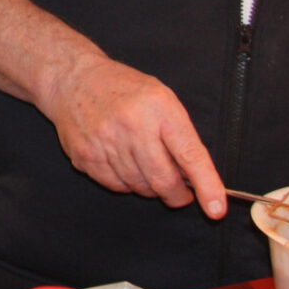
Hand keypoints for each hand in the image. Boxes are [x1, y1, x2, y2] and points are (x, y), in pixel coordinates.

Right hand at [38, 54, 227, 216]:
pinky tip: (122, 164)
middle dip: (176, 195)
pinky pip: (116, 186)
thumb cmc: (123, 89)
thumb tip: (194, 179)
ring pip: (140, 186)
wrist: (72, 79)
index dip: (206, 185)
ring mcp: (105, 141)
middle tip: (180, 193)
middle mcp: (132, 124)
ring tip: (144, 166)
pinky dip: (125, 183)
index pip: (190, 154)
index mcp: (159, 107)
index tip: (216, 209)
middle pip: (163, 180)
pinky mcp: (85, 155)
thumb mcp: (161, 98)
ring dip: (149, 186)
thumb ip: (179, 135)